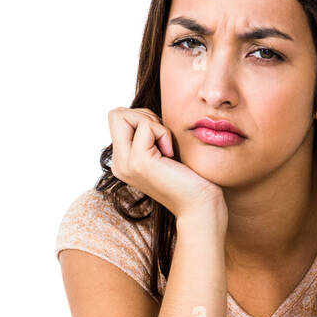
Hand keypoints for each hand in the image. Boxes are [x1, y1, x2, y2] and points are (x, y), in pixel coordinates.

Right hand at [109, 106, 227, 229]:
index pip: (117, 118)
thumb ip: (148, 134)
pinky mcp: (138, 162)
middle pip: (116, 114)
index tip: (161, 139)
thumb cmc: (191, 177)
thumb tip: (144, 112)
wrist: (201, 205)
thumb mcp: (163, 150)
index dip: (142, 118)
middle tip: (164, 140)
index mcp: (122, 161)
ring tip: (167, 150)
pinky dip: (163, 133)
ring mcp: (125, 164)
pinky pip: (145, 125)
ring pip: (124, 115)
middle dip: (144, 117)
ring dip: (154, 124)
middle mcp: (118, 164)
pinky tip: (172, 155)